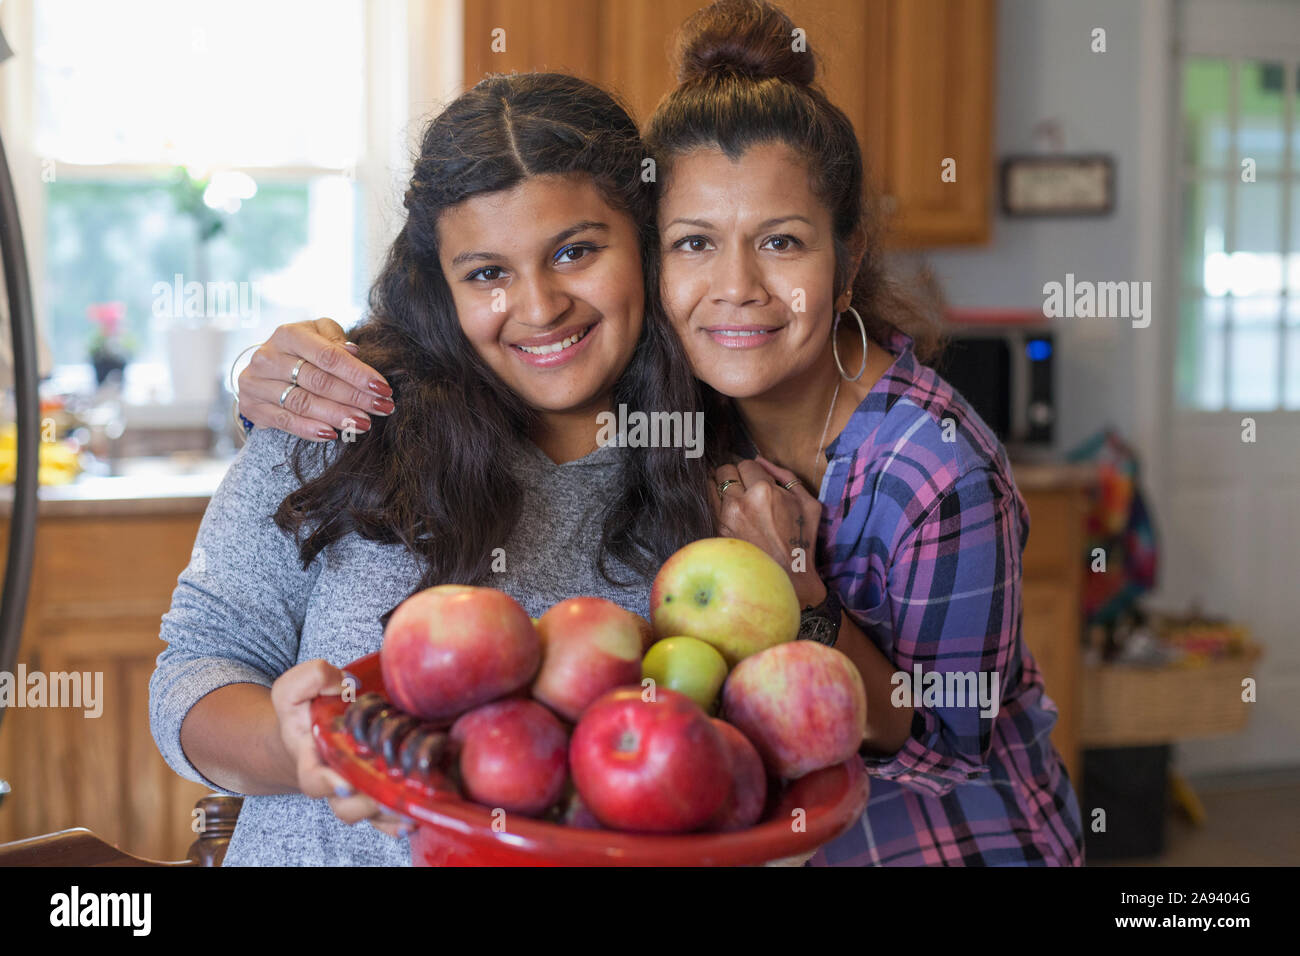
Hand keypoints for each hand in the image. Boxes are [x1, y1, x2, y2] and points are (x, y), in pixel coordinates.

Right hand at [237, 318, 394, 441]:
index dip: (359, 374)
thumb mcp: (318, 335)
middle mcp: (268, 356)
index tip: (384, 389)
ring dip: (337, 416)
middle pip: (318, 381)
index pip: (329, 356)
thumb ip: (336, 340)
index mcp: (288, 334)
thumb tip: (354, 351)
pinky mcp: (251, 406)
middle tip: (382, 409)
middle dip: (355, 397)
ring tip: (363, 424)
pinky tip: (332, 434)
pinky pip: (284, 421)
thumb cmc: (302, 350)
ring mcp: (256, 382)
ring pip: (302, 403)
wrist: (264, 369)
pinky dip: (309, 429)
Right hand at [270, 659, 414, 838]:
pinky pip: (389, 817)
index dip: (328, 785)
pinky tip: (418, 817)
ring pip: (372, 815)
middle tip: (388, 793)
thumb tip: (344, 684)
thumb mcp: (295, 688)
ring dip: (393, 814)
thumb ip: (310, 679)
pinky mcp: (376, 791)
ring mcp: (357, 791)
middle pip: (346, 808)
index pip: (313, 780)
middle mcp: (335, 782)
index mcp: (311, 759)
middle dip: (367, 806)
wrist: (313, 726)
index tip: (345, 785)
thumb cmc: (305, 708)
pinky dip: (402, 821)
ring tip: (415, 807)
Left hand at [712, 456, 827, 608]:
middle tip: (744, 487)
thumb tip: (761, 460)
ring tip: (735, 498)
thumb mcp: (808, 504)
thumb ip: (785, 476)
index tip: (759, 482)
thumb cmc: (801, 541)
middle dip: (734, 475)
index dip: (754, 472)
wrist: (788, 578)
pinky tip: (729, 512)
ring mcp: (726, 518)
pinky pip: (708, 505)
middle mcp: (742, 502)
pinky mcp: (717, 532)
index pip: (747, 464)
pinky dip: (715, 504)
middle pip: (724, 470)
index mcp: (765, 491)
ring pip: (711, 485)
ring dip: (722, 488)